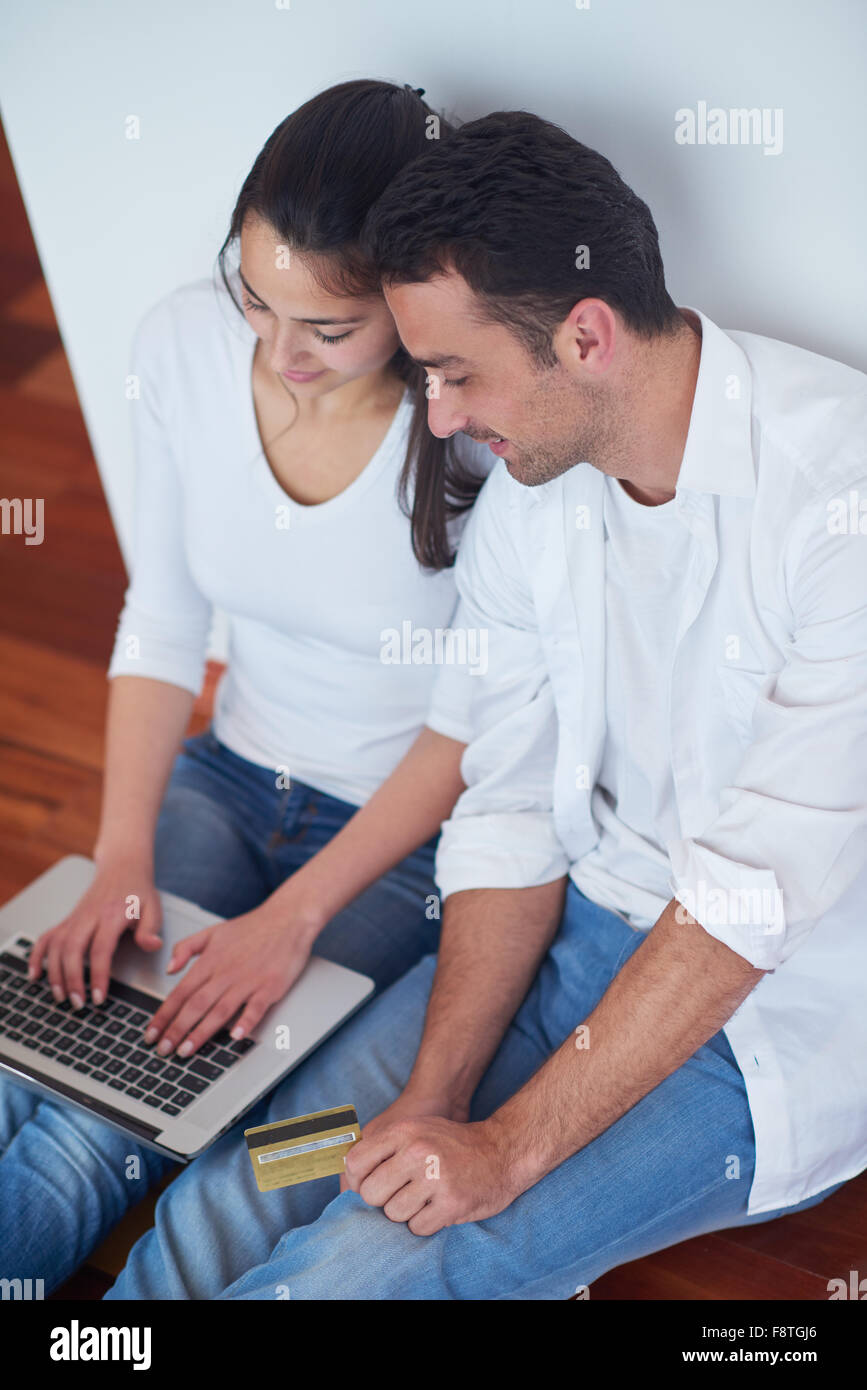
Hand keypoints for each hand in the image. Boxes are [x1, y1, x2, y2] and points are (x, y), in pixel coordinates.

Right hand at [28, 854, 161, 1008]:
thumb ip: (151, 929)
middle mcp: (89, 916)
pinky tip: (35, 974)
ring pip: (56, 946)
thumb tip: (152, 945)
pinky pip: (46, 937)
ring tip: (60, 996)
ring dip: (54, 973)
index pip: (101, 949)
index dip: (98, 975)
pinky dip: (37, 956)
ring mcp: (75, 918)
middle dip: (72, 979)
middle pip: (72, 949)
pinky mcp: (67, 920)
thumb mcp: (153, 907)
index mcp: (112, 915)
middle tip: (78, 1003)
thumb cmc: (138, 891)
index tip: (99, 997)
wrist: (122, 866)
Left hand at [141, 900, 316, 1055]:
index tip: (151, 1033)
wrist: (287, 918)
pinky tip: (236, 1036)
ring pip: (220, 1010)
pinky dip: (246, 1021)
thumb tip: (169, 969)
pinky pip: (256, 1007)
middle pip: (195, 1005)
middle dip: (176, 1030)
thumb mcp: (212, 931)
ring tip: (186, 1051)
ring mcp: (248, 980)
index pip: (180, 992)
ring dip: (201, 1032)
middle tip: (163, 1050)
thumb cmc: (252, 927)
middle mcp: (226, 973)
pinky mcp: (270, 986)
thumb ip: (186, 948)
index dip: (163, 1015)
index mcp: (210, 961)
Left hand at [342, 1110, 517, 1235]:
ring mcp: (435, 1177)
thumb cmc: (452, 1144)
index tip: (372, 1186)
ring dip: (407, 1212)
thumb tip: (350, 1180)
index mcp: (404, 1131)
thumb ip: (384, 1147)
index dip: (359, 1181)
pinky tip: (439, 1207)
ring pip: (394, 1213)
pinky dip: (426, 1223)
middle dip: (384, 1200)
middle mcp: (417, 1152)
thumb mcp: (417, 1130)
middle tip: (403, 1193)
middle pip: (372, 1194)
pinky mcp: (451, 1202)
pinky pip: (417, 1227)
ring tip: (426, 1198)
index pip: (355, 1163)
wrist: (501, 1150)